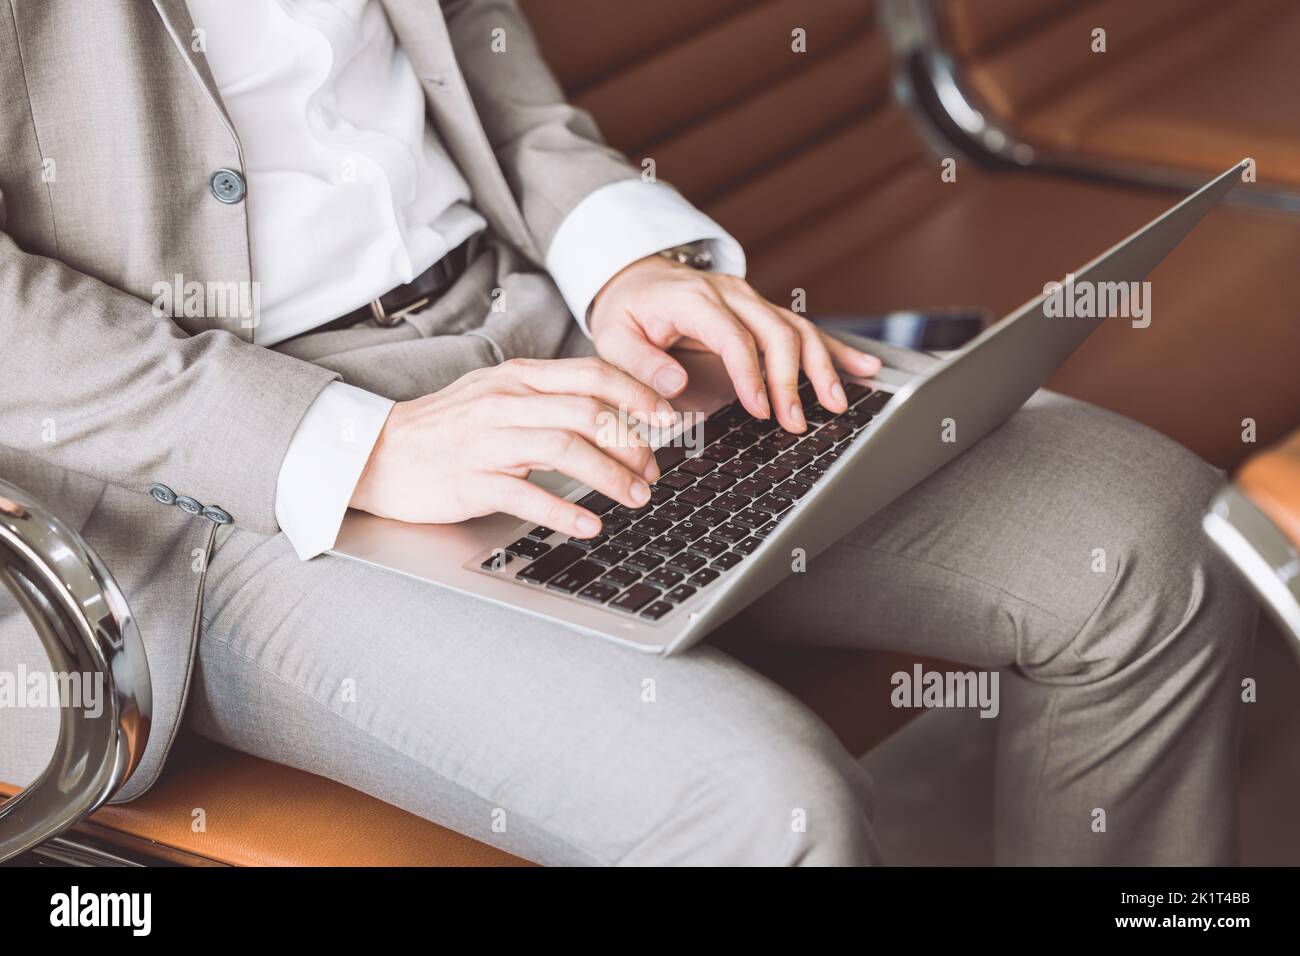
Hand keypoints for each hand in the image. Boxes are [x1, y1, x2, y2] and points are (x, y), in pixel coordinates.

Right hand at [350, 357, 673, 536]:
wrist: (374, 452)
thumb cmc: (442, 430)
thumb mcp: (496, 396)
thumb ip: (546, 399)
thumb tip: (607, 413)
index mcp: (517, 378)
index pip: (590, 374)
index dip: (637, 394)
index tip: (668, 418)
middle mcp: (505, 402)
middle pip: (587, 412)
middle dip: (632, 443)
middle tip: (653, 471)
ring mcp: (486, 441)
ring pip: (565, 448)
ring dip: (611, 476)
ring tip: (635, 497)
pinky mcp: (469, 480)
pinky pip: (526, 495)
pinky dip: (565, 511)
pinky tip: (590, 524)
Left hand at [588, 255, 881, 432]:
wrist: (637, 278)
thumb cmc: (628, 312)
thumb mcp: (615, 338)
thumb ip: (642, 364)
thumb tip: (673, 388)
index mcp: (694, 299)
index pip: (732, 336)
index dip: (751, 375)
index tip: (761, 410)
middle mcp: (731, 294)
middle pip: (776, 331)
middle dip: (791, 380)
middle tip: (796, 422)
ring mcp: (752, 301)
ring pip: (798, 329)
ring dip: (821, 367)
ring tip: (837, 404)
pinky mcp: (764, 312)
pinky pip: (804, 329)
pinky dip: (836, 349)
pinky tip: (865, 367)